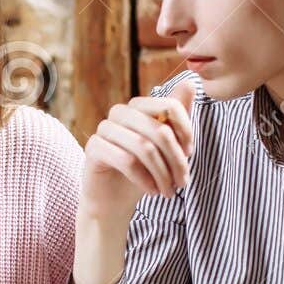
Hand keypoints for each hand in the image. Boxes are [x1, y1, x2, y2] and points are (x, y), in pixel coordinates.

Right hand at [81, 79, 195, 221]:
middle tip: (183, 183)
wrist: (113, 200)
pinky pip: (126, 161)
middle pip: (158, 130)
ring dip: (162, 174)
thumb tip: (190, 83)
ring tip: (169, 191)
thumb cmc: (143, 171)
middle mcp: (119, 112)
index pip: (169, 106)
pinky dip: (145, 179)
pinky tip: (152, 191)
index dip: (185, 131)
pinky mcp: (93, 148)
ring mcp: (104, 129)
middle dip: (176, 160)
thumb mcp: (166, 146)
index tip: (189, 154)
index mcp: (138, 106)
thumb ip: (176, 116)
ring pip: (144, 147)